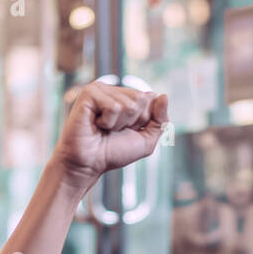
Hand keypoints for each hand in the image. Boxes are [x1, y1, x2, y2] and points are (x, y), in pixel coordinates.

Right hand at [50, 81, 168, 190]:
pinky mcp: (89, 93)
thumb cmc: (113, 153)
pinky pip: (114, 107)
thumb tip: (164, 95)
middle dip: (132, 121)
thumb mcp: (145, 141)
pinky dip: (108, 122)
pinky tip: (96, 124)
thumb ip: (160, 120)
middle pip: (141, 99)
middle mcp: (115, 90)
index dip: (144, 120)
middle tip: (114, 130)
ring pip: (129, 104)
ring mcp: (101, 89)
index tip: (128, 130)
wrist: (88, 164)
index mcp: (127, 97)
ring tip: (104, 128)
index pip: (151, 99)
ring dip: (119, 124)